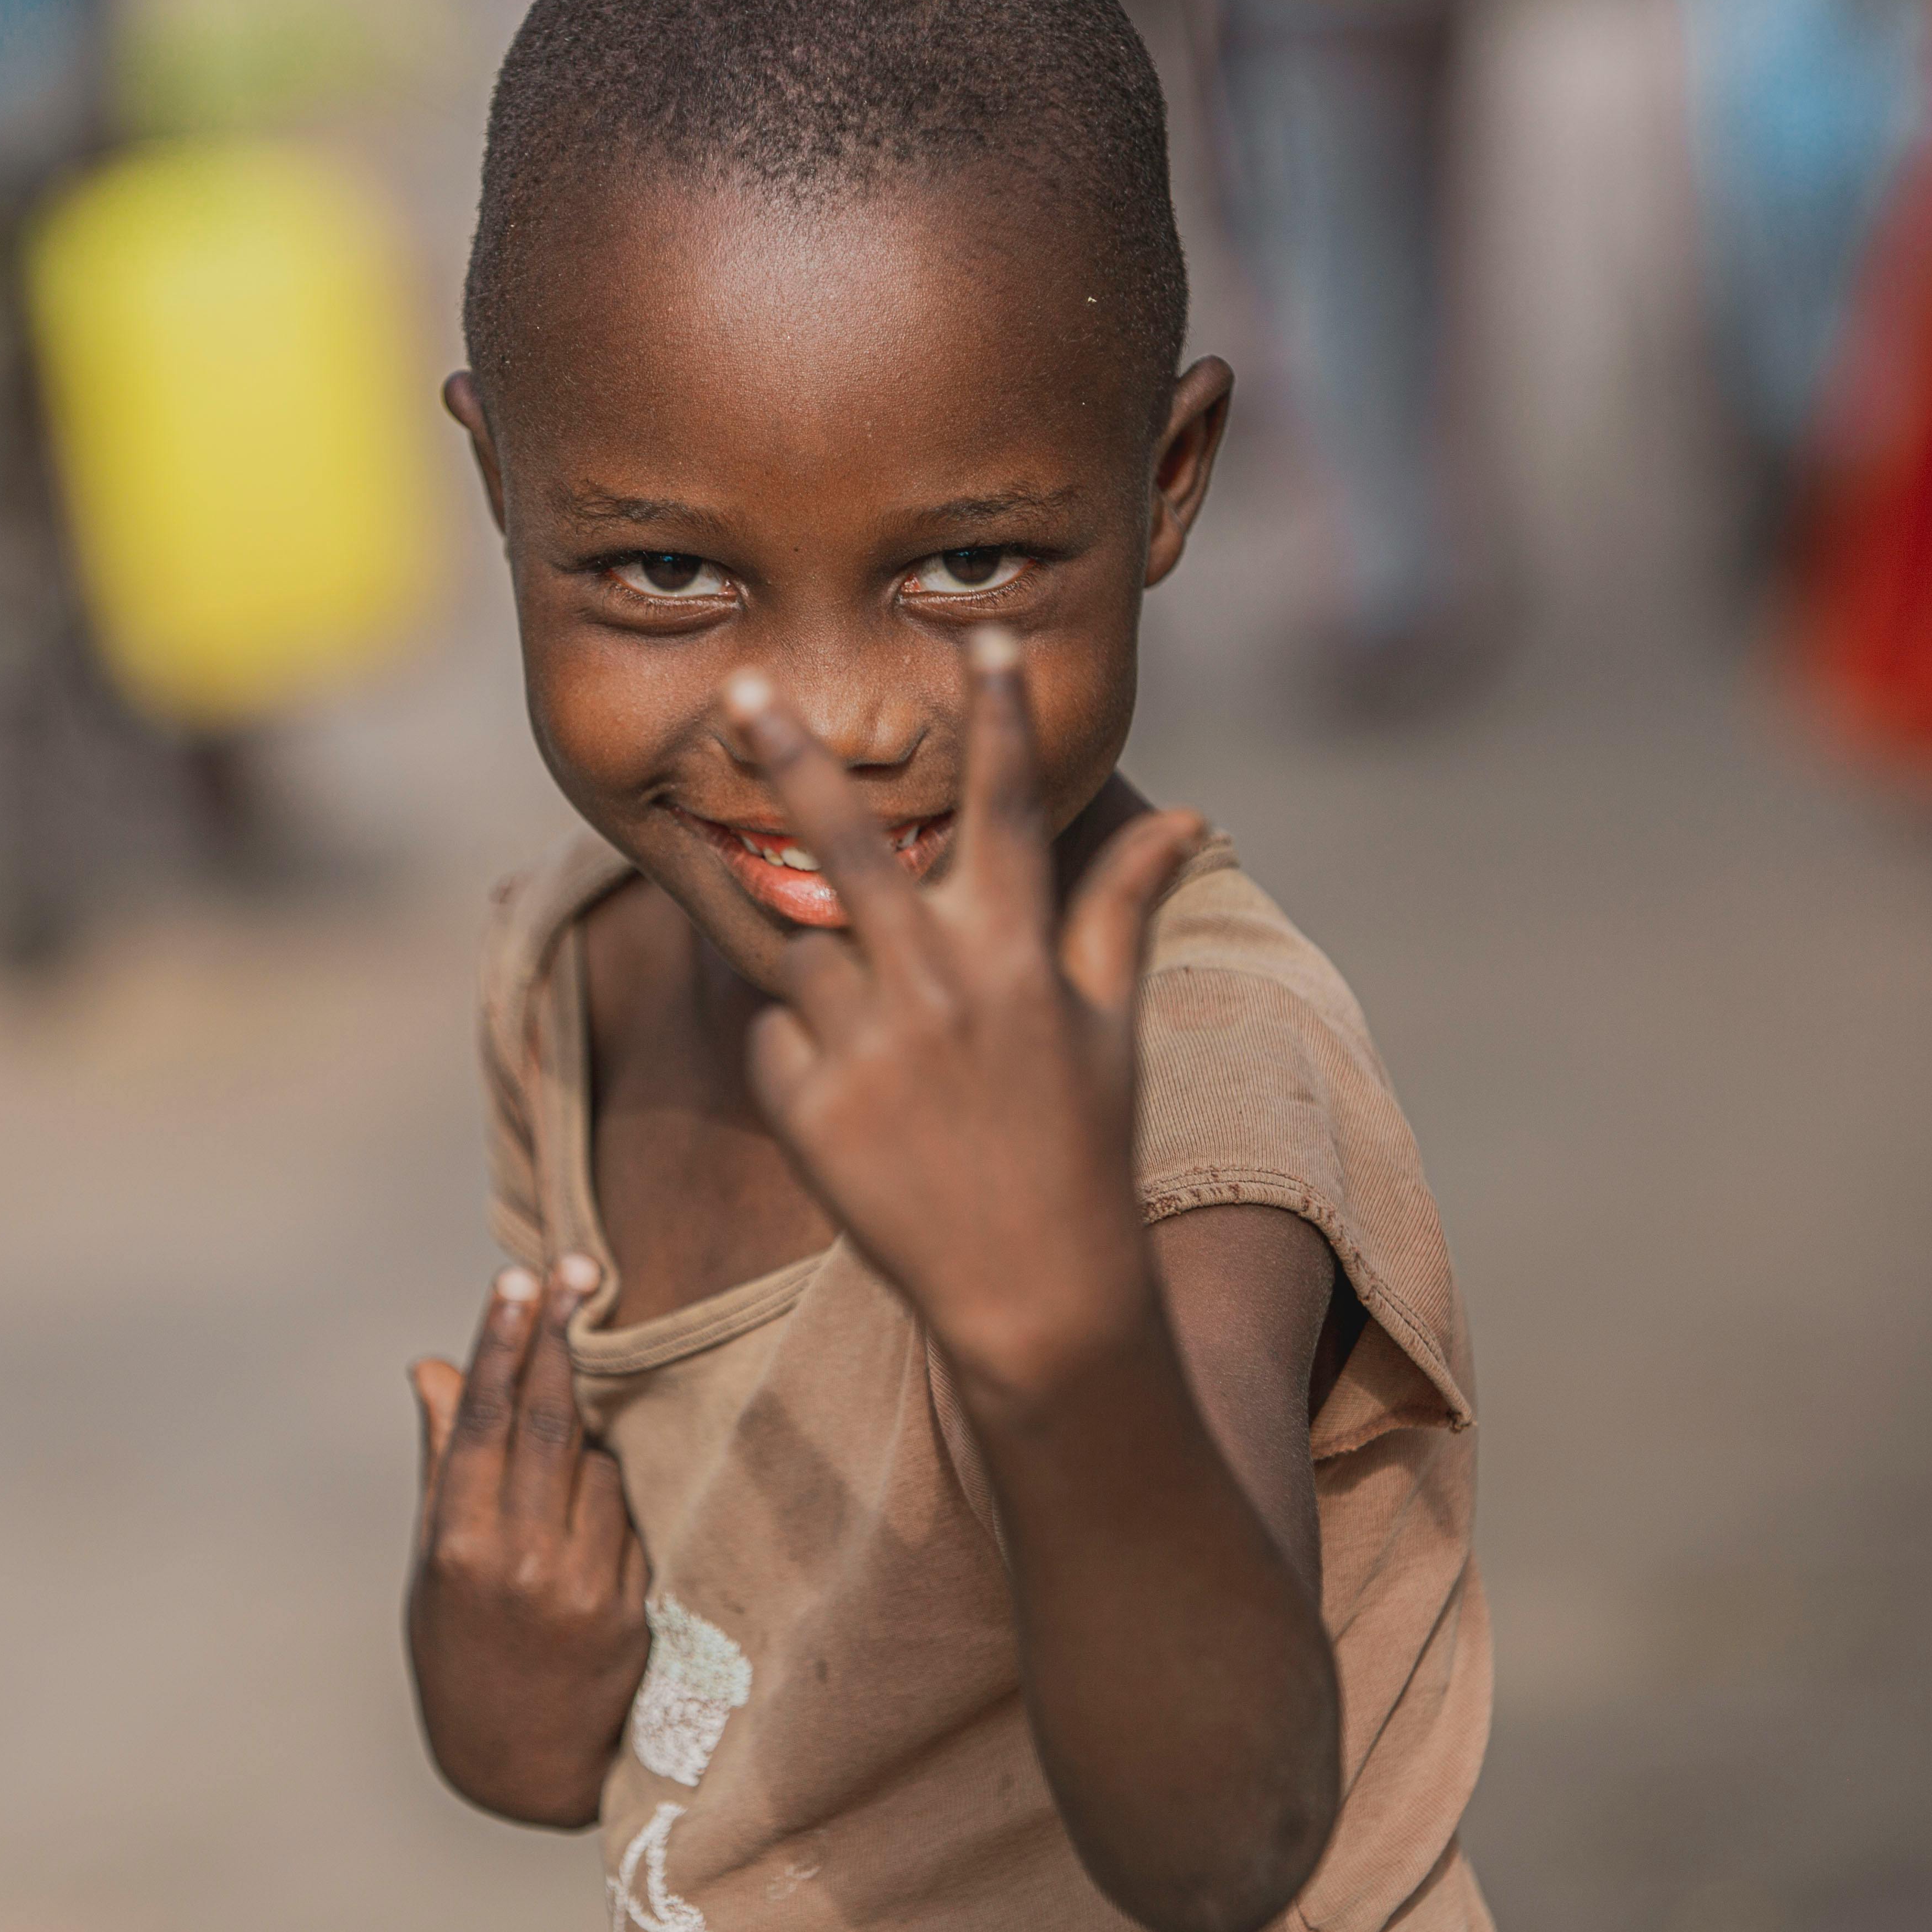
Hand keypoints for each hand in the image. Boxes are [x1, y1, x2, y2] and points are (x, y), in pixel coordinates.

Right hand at [406, 1254, 649, 1827]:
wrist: (515, 1764)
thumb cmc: (461, 1649)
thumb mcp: (432, 1563)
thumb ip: (443, 1462)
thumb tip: (433, 1366)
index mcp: (457, 1543)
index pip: (484, 1418)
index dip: (503, 1342)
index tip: (518, 1278)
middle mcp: (518, 1559)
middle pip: (550, 1420)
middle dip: (563, 1336)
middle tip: (578, 1267)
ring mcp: (579, 1584)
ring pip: (599, 1461)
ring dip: (590, 1429)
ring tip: (571, 1444)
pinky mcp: (628, 1606)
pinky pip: (629, 1511)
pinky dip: (614, 1489)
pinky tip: (595, 1498)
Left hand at [724, 627, 1205, 1403]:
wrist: (1033, 1292)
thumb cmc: (1081, 1146)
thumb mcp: (1110, 1023)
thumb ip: (1122, 908)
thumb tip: (1191, 817)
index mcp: (1018, 956)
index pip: (1011, 812)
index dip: (1004, 721)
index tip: (986, 639)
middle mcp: (940, 986)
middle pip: (853, 846)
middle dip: (797, 760)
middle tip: (740, 689)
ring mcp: (869, 1046)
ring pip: (791, 941)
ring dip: (771, 916)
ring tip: (740, 889)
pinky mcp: (811, 1105)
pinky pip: (778, 1037)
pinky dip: (798, 1049)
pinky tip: (844, 1100)